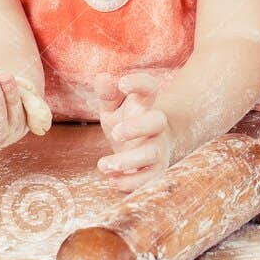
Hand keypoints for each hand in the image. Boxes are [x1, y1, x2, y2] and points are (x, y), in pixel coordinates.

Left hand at [95, 71, 173, 192]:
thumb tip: (102, 77)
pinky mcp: (156, 170)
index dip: (139, 83)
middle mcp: (156, 126)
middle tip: (115, 133)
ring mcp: (158, 148)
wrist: (148, 148)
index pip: (149, 88)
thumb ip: (108, 94)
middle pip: (157, 121)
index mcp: (146, 104)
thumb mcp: (114, 107)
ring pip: (152, 154)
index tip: (122, 83)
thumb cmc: (126, 123)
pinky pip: (150, 178)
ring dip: (128, 160)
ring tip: (103, 165)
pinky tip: (112, 179)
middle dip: (138, 127)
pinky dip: (131, 182)